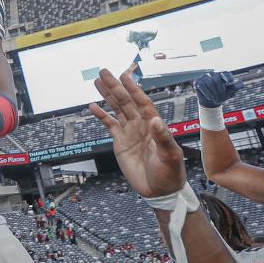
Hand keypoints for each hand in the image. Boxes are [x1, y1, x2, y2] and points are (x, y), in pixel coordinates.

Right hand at [89, 68, 186, 198]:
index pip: (142, 102)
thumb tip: (155, 120)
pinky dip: (101, 115)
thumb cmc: (170, 173)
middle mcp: (141, 125)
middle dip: (115, 86)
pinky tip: (93, 106)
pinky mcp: (121, 142)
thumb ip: (163, 137)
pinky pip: (109, 125)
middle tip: (104, 71)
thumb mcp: (170, 155)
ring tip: (97, 81)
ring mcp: (130, 132)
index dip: (133, 89)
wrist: (160, 191)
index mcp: (154, 125)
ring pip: (117, 109)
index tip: (124, 76)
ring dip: (107, 95)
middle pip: (126, 101)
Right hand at [193, 71, 238, 108]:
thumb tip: (241, 84)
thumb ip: (235, 87)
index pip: (226, 73)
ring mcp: (205, 76)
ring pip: (210, 83)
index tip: (230, 82)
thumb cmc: (222, 94)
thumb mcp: (230, 92)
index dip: (228, 77)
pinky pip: (202, 85)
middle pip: (217, 80)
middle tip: (221, 99)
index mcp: (223, 74)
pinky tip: (210, 97)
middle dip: (220, 91)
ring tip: (215, 99)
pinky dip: (207, 93)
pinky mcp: (198, 81)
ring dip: (214, 93)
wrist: (211, 100)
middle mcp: (214, 73)